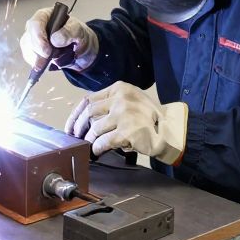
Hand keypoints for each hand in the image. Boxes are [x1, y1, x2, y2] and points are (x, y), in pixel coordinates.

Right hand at [20, 7, 98, 72]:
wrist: (81, 49)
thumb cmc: (79, 35)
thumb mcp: (79, 31)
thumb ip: (69, 32)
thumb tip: (54, 40)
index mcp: (47, 16)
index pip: (36, 23)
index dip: (38, 36)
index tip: (46, 51)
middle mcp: (37, 26)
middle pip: (28, 37)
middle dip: (37, 50)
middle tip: (48, 59)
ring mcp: (34, 39)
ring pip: (27, 49)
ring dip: (37, 59)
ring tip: (50, 62)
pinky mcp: (33, 51)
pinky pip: (30, 58)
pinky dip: (36, 64)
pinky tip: (46, 65)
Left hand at [65, 81, 187, 164]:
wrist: (169, 130)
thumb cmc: (147, 116)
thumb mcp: (130, 100)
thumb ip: (111, 102)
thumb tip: (84, 117)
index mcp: (120, 88)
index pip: (89, 98)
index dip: (76, 113)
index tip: (71, 125)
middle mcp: (121, 99)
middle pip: (89, 112)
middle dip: (78, 127)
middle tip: (76, 137)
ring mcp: (123, 115)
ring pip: (95, 128)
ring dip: (89, 139)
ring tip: (89, 145)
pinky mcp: (126, 132)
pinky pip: (103, 141)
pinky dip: (97, 148)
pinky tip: (97, 151)